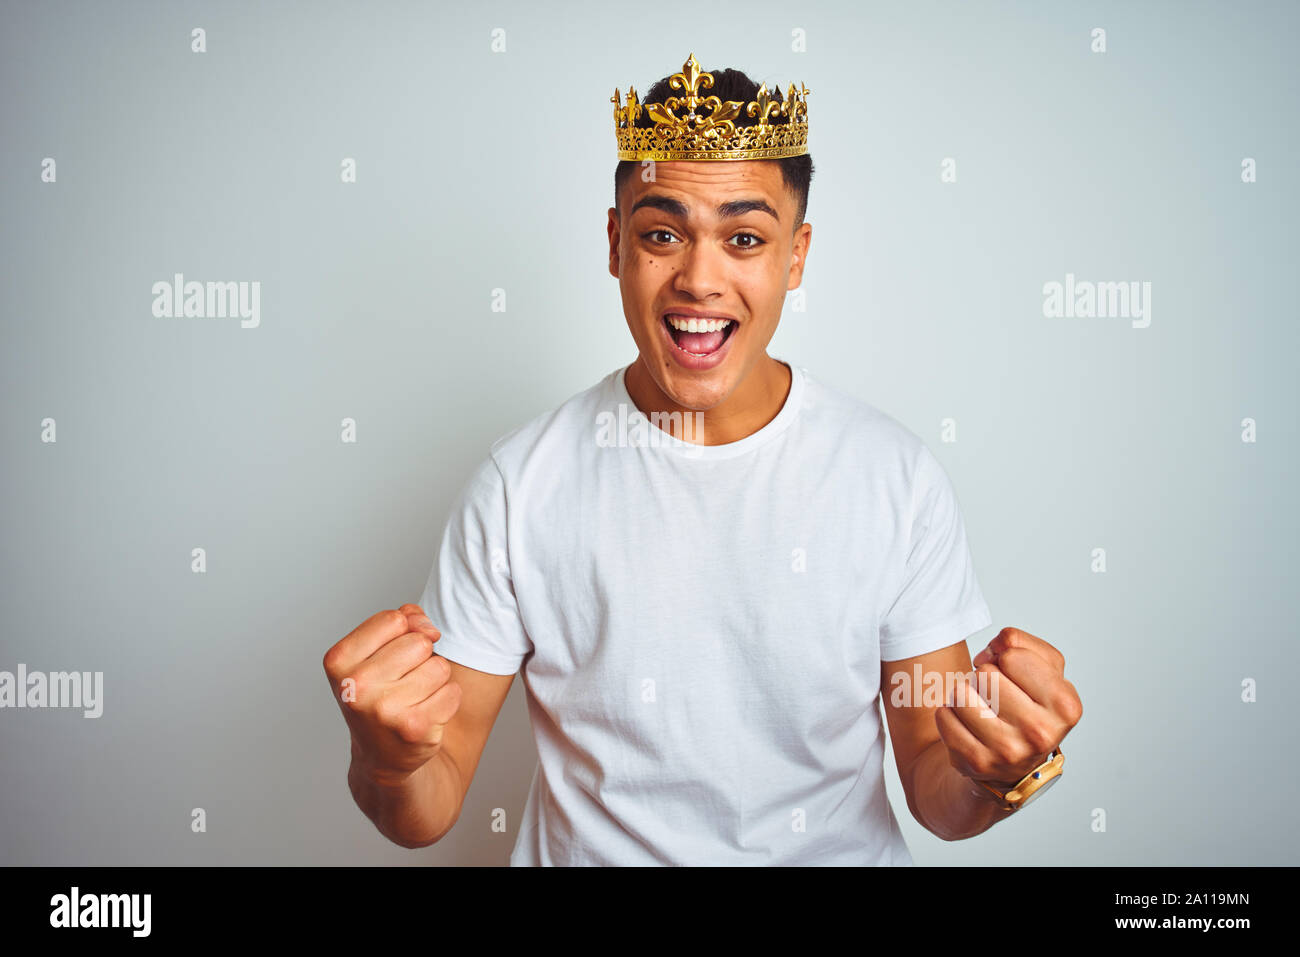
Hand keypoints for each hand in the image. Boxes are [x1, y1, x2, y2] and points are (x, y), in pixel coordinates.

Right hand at [322, 604, 462, 786]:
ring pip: (439, 667)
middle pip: (419, 642)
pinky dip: (446, 701)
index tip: (394, 653)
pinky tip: (424, 715)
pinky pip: (453, 692)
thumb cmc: (380, 694)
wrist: (381, 756)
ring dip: (434, 680)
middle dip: (421, 658)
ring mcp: (384, 709)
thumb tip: (428, 627)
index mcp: (339, 661)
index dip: (405, 631)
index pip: (394, 619)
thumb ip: (401, 620)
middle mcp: (357, 686)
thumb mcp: (374, 651)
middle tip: (402, 682)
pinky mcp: (414, 728)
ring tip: (413, 699)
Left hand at [937, 626, 1081, 792]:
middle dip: (985, 676)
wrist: (1014, 761)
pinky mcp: (976, 762)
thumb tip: (995, 647)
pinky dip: (950, 713)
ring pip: (960, 692)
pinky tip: (969, 724)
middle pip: (985, 674)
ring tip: (981, 707)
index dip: (1007, 658)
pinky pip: (944, 715)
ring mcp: (1007, 751)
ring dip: (965, 693)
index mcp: (1065, 706)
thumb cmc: (1028, 704)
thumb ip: (1021, 642)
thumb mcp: (1042, 667)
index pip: (1012, 656)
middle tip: (995, 694)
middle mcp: (1040, 732)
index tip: (1012, 674)